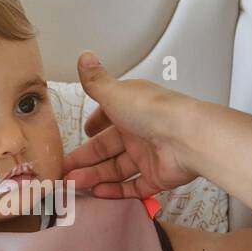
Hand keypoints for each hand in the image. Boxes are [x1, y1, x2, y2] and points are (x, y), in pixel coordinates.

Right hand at [61, 51, 199, 196]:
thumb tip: (84, 56)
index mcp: (130, 109)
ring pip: (117, 169)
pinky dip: (116, 191)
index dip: (95, 125)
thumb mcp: (114, 92)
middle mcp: (140, 131)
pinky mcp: (158, 177)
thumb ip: (95, 81)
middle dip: (86, 160)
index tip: (84, 133)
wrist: (185, 137)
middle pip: (108, 148)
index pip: (109, 117)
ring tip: (75, 185)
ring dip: (95, 176)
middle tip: (66, 171)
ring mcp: (149, 155)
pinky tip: (99, 194)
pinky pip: (134, 186)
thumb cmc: (151, 110)